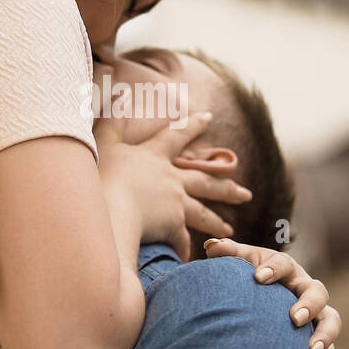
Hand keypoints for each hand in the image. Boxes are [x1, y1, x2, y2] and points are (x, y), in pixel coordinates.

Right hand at [95, 111, 238, 260]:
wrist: (109, 210)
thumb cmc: (101, 175)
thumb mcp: (103, 141)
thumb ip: (113, 119)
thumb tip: (121, 92)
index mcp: (155, 156)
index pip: (177, 135)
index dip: (192, 125)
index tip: (208, 117)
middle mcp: (171, 179)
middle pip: (205, 181)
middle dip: (226, 187)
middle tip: (246, 194)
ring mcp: (175, 204)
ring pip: (202, 213)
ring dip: (216, 221)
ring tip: (229, 229)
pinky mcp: (173, 227)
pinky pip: (182, 240)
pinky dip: (184, 248)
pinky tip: (187, 256)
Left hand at [202, 237, 340, 348]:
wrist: (263, 297)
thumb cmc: (250, 278)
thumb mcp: (240, 263)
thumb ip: (228, 254)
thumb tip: (211, 246)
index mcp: (285, 268)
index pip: (283, 264)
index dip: (273, 269)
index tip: (258, 277)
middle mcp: (305, 288)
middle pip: (317, 291)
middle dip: (309, 304)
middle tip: (295, 318)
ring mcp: (316, 313)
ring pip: (331, 320)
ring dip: (325, 335)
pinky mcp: (318, 337)